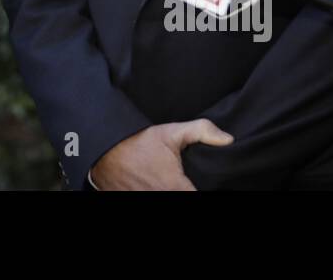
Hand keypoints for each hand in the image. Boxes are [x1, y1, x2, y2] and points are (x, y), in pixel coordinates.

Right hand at [90, 119, 233, 189]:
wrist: (104, 148)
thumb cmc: (138, 141)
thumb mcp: (170, 132)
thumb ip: (202, 131)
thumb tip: (227, 139)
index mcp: (176, 187)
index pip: (199, 198)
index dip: (203, 190)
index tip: (198, 183)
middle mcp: (162, 198)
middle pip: (183, 198)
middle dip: (184, 190)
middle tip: (182, 182)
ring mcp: (145, 201)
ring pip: (167, 202)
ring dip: (168, 191)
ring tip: (166, 182)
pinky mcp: (132, 201)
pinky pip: (148, 201)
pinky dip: (153, 193)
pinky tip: (154, 185)